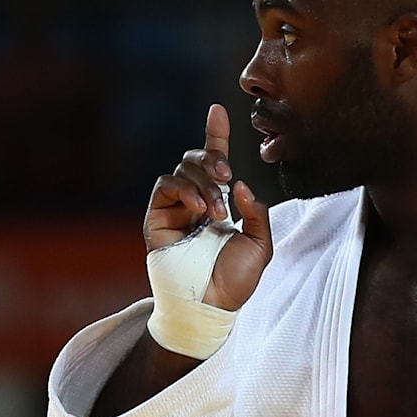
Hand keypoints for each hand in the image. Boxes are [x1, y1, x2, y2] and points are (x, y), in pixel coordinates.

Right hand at [143, 103, 272, 310]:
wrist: (212, 306)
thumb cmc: (236, 281)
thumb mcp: (260, 244)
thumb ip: (256, 212)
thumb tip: (240, 186)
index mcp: (218, 203)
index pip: (215, 162)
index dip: (216, 134)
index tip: (218, 110)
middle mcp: (194, 202)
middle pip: (196, 159)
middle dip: (212, 158)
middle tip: (226, 177)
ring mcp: (174, 209)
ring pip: (182, 169)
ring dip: (202, 183)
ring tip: (216, 210)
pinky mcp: (156, 219)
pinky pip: (165, 186)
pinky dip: (183, 189)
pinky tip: (199, 208)